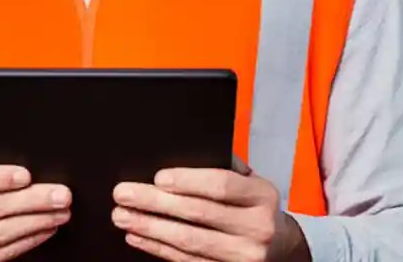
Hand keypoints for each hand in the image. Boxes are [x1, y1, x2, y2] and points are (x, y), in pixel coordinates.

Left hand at [110, 158, 309, 261]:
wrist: (280, 246)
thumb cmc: (253, 205)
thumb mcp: (250, 181)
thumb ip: (223, 165)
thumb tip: (181, 151)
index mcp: (261, 195)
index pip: (221, 186)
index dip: (188, 181)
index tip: (158, 178)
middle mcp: (256, 227)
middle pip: (198, 213)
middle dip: (155, 203)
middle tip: (123, 194)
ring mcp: (244, 255)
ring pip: (189, 241)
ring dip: (150, 228)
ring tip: (122, 216)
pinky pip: (188, 261)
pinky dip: (158, 248)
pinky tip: (138, 236)